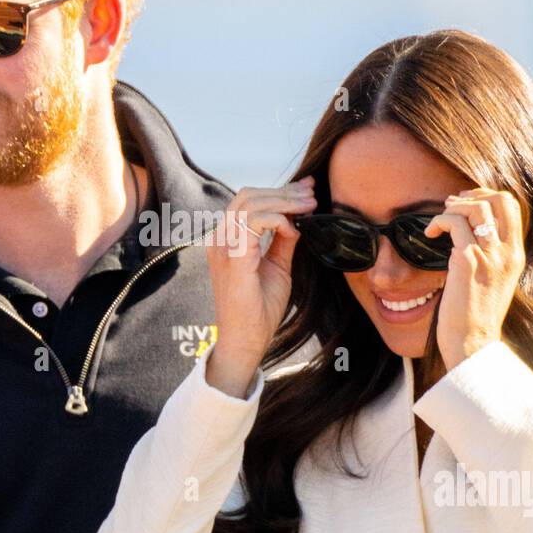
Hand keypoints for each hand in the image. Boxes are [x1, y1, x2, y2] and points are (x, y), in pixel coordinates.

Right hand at [203, 176, 316, 396]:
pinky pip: (255, 223)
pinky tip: (294, 229)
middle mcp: (220, 239)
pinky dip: (278, 220)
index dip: (279, 192)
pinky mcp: (234, 258)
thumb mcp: (277, 267)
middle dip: (284, 191)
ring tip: (309, 206)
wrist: (246, 341)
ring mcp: (223, 247)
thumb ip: (283, 242)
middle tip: (312, 194)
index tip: (307, 191)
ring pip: (251, 203)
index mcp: (227, 239)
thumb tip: (297, 219)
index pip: (249, 201)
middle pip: (249, 196)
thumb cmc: (259, 309)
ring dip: (284, 201)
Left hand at [423, 187, 524, 370]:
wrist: (473, 343)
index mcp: (516, 256)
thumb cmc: (477, 316)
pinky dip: (438, 221)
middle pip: (500, 199)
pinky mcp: (467, 262)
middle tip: (452, 205)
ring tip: (439, 222)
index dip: (488, 195)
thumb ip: (491, 257)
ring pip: (477, 207)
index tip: (467, 203)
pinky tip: (429, 233)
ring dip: (453, 207)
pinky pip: (454, 224)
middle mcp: (508, 253)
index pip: (513, 207)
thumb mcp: (494, 281)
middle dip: (472, 195)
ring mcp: (490, 257)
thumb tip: (472, 232)